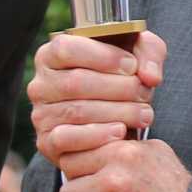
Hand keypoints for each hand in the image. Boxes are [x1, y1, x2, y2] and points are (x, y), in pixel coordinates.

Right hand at [28, 29, 166, 177]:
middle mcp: (41, 84)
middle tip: (144, 94)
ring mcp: (41, 114)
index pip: (67, 49)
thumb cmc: (121, 79)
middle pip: (76, 82)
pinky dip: (98, 136)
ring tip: (144, 114)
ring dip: (117, 113)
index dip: (103, 56)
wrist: (115, 120)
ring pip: (76, 111)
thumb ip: (149, 53)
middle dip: (118, 88)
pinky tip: (120, 132)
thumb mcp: (137, 55)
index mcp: (53, 55)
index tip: (132, 66)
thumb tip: (150, 76)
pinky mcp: (48, 142)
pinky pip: (67, 139)